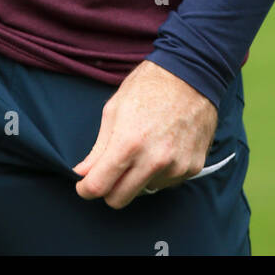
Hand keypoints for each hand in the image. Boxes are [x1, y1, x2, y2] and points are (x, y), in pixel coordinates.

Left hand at [72, 60, 218, 208]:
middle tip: (109, 172)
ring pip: (143, 191)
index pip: (100, 186)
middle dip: (108, 189)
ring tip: (143, 148)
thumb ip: (98, 148)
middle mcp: (154, 161)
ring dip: (137, 178)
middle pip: (119, 199)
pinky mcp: (192, 168)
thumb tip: (82, 173)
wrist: (191, 75)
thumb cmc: (148, 86)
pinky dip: (159, 173)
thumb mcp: (114, 110)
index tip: (84, 186)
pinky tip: (162, 147)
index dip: (86, 189)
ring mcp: (175, 167)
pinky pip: (166, 183)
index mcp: (129, 143)